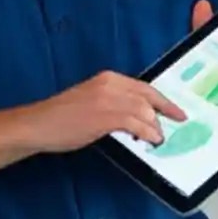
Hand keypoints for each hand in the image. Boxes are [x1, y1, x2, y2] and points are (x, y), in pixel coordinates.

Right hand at [20, 71, 186, 153]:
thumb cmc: (62, 116)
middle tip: (178, 123)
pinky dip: (147, 133)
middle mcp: (110, 84)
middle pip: (148, 96)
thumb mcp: (92, 101)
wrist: (39, 124)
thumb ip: (115, 104)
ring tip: (158, 139)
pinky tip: (150, 140)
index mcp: (108, 78)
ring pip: (144, 110)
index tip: (176, 111)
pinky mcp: (105, 116)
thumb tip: (138, 118)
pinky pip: (136, 123)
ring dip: (155, 127)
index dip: (162, 99)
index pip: (143, 86)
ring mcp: (108, 99)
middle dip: (166, 111)